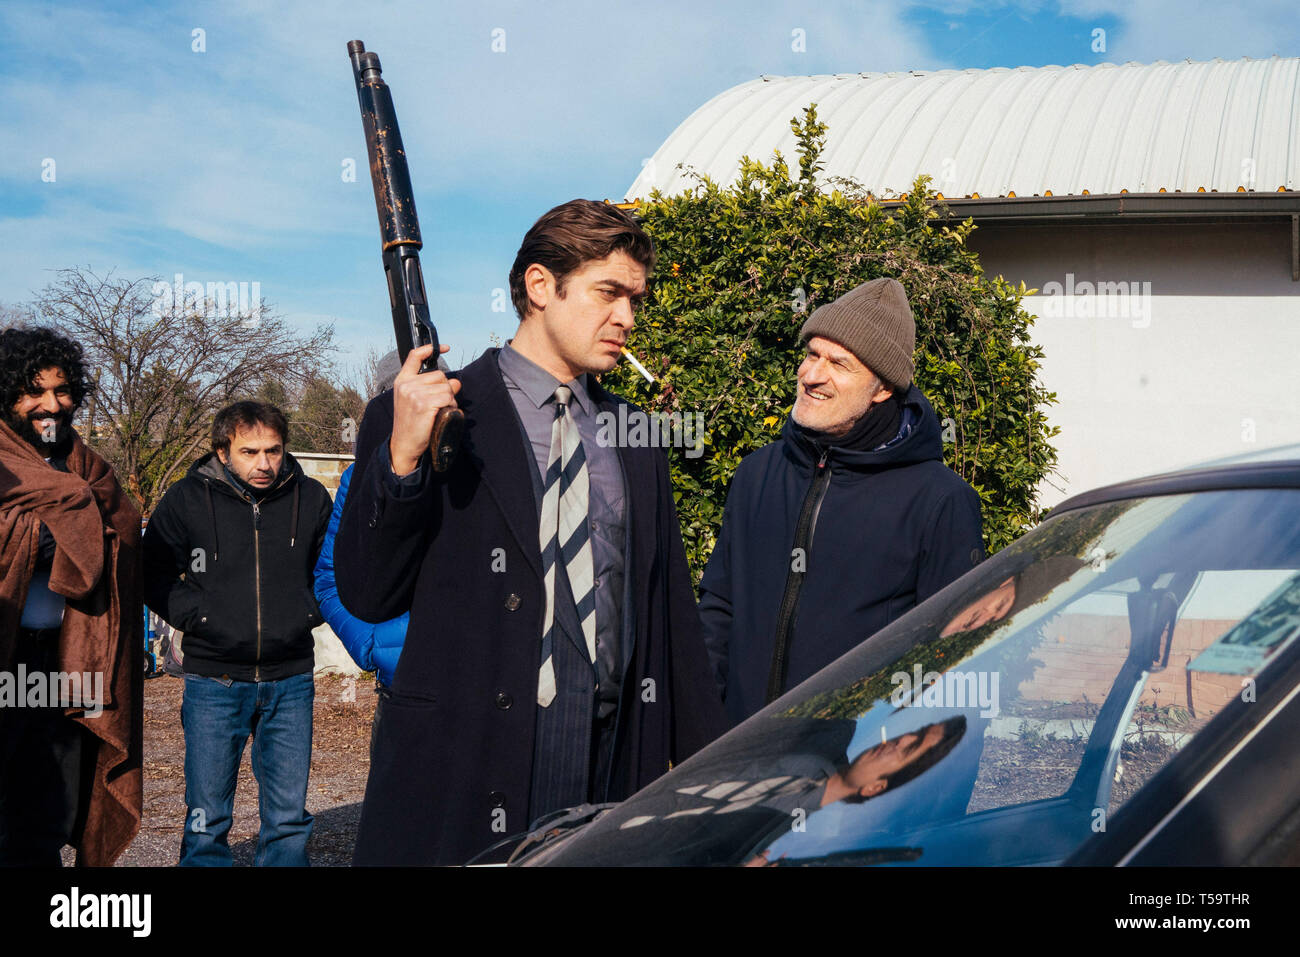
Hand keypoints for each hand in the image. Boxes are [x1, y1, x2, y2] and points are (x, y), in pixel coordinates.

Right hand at [389, 344, 460, 475]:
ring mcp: (414, 394)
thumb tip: (456, 382)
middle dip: (445, 389)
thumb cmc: (411, 424)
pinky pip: (448, 397)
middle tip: (438, 405)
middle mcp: (407, 385)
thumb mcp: (414, 401)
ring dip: (450, 400)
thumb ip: (430, 388)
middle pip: (440, 375)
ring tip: (439, 411)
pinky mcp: (424, 404)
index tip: (444, 347)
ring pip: (446, 387)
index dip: (430, 349)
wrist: (403, 445)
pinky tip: (442, 414)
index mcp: (402, 381)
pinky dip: (451, 406)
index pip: (414, 356)